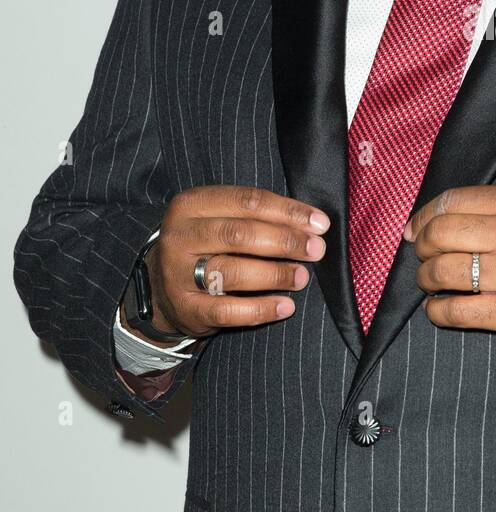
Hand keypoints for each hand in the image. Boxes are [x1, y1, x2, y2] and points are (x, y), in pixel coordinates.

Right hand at [120, 186, 328, 341]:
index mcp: (192, 204)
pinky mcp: (185, 308)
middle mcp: (180, 236)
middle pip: (241, 234)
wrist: (160, 286)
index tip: (320, 224)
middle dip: (285, 241)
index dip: (289, 212)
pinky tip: (286, 306)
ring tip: (302, 277)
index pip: (248, 201)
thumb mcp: (221, 218)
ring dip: (275, 274)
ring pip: (234, 272)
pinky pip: (228, 311)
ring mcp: (178, 274)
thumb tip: (314, 225)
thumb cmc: (207, 245)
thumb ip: (259, 216)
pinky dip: (261, 309)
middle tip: (316, 250)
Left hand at [403, 185, 495, 350]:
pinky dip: (437, 311)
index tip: (415, 229)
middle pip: (440, 234)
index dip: (424, 216)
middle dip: (422, 247)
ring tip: (430, 283)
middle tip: (423, 256)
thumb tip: (445, 216)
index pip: (452, 201)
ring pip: (441, 272)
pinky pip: (455, 311)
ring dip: (426, 279)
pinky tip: (439, 310)